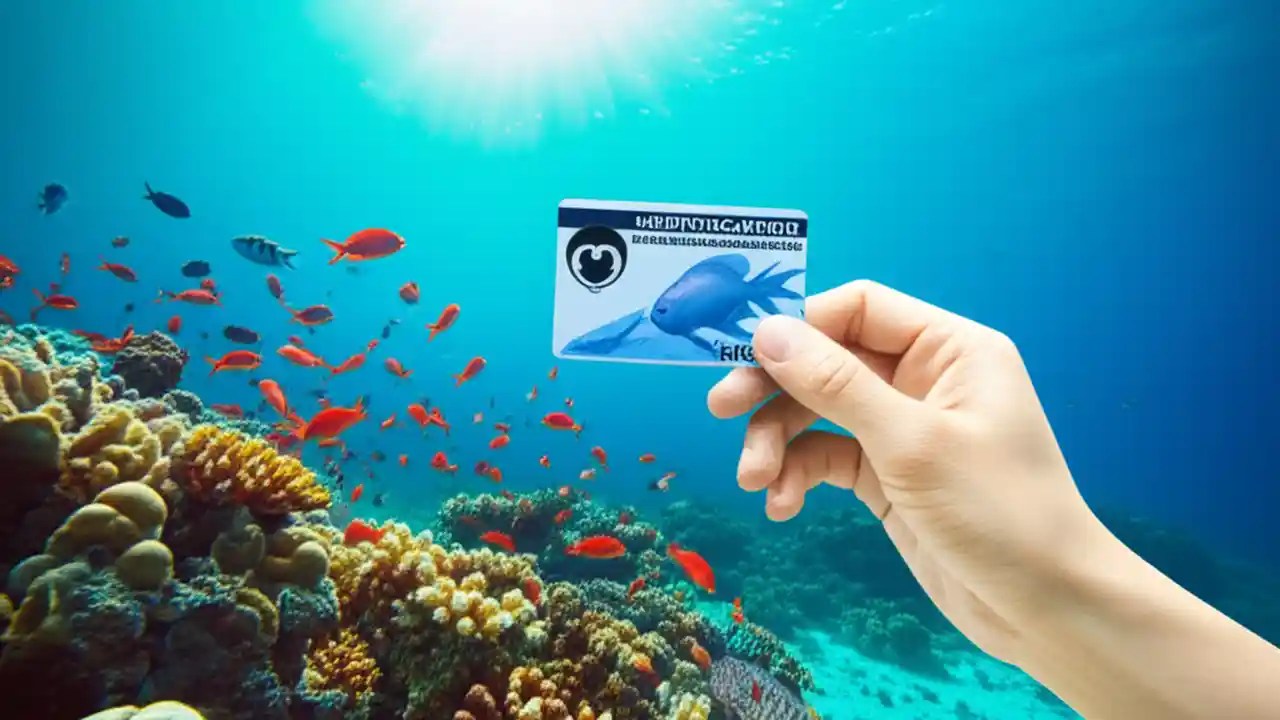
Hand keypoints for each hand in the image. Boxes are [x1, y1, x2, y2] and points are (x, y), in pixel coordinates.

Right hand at [708, 280, 1105, 663]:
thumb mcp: (912, 444)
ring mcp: (903, 429)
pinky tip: (780, 506)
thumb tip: (767, 332)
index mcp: (949, 349)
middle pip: (827, 360)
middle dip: (774, 389)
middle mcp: (924, 379)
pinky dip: (798, 476)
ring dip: (778, 442)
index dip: (799, 326)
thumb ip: (836, 385)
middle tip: (720, 409)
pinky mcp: (888, 477)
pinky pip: (827, 458)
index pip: (857, 309)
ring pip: (818, 413)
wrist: (1048, 610)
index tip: (746, 356)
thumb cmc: (1002, 514)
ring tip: (754, 481)